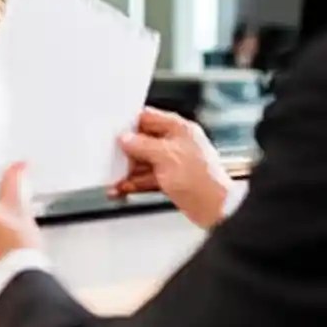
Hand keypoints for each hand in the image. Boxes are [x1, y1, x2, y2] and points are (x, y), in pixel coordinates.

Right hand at [110, 107, 232, 228]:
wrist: (216, 209)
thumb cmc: (201, 179)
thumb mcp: (165, 156)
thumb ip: (142, 145)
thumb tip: (126, 139)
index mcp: (179, 129)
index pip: (148, 117)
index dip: (129, 123)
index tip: (113, 130)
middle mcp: (176, 143)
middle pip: (143, 141)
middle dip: (126, 151)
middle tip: (110, 156)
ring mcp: (174, 162)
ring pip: (144, 162)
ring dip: (127, 170)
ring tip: (112, 177)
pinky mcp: (172, 180)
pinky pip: (147, 178)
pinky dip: (134, 183)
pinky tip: (121, 188)